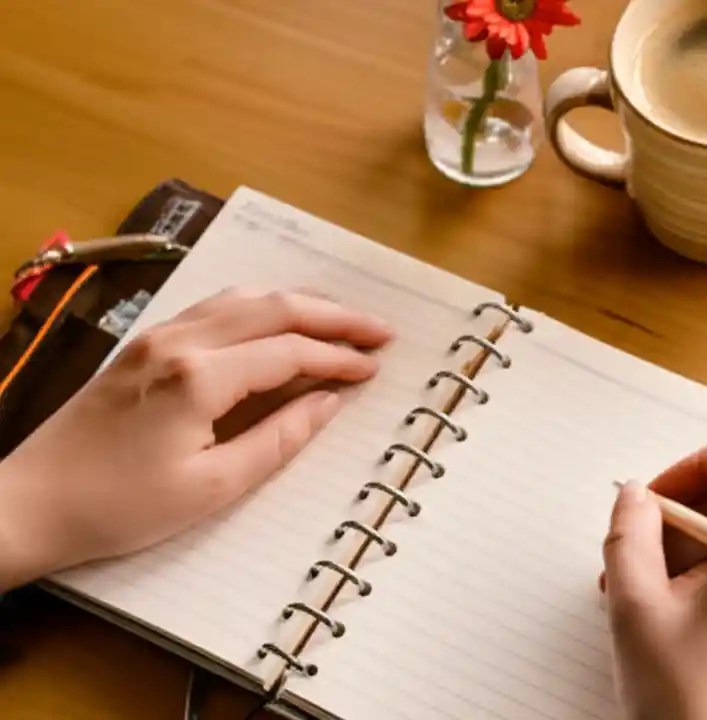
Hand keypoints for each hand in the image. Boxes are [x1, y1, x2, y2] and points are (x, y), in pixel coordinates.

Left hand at [0, 289, 392, 589]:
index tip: (375, 369)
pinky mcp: (143, 344)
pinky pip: (215, 308)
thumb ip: (278, 440)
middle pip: (273, 309)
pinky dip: (260, 308)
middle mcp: (179, 341)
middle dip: (333, 317)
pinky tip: (278, 321)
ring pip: (243, 298)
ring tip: (340, 320)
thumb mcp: (212, 488)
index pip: (289, 352)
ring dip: (298, 304)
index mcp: (198, 378)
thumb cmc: (119, 508)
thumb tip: (328, 403)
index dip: (338, 359)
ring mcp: (157, 336)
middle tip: (380, 330)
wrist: (30, 502)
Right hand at [603, 424, 706, 719]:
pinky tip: (667, 603)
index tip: (658, 499)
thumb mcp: (637, 603)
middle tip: (638, 547)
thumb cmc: (691, 701)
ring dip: (691, 539)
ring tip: (641, 584)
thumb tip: (635, 495)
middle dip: (685, 507)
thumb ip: (629, 531)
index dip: (697, 461)